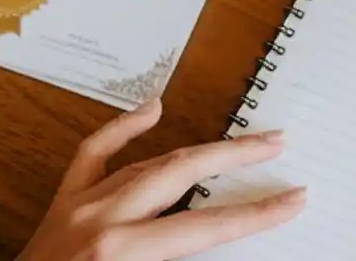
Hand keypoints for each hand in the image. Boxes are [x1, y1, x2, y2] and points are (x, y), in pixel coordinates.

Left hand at [18, 99, 305, 260]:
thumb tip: (217, 245)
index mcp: (123, 251)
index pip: (209, 227)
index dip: (257, 214)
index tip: (292, 199)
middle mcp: (104, 220)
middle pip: (186, 172)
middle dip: (236, 157)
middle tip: (275, 144)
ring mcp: (82, 206)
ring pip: (151, 161)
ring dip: (200, 147)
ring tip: (238, 140)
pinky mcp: (63, 204)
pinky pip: (95, 154)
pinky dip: (124, 128)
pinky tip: (151, 109)